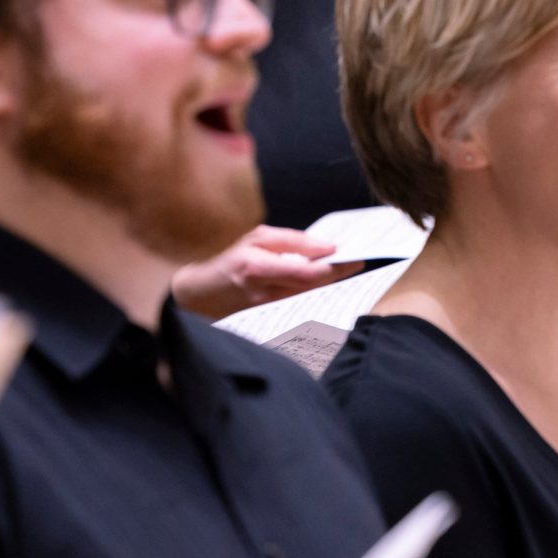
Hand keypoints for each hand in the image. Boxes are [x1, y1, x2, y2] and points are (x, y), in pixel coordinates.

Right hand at [173, 225, 362, 319]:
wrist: (200, 295)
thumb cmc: (231, 260)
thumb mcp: (257, 239)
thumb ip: (292, 241)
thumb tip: (326, 247)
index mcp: (258, 267)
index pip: (305, 272)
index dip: (333, 268)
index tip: (355, 259)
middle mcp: (262, 291)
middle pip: (311, 286)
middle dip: (337, 274)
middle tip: (358, 262)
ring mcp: (265, 309)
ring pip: (308, 296)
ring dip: (329, 283)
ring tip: (345, 269)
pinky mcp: (268, 318)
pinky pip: (299, 304)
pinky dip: (315, 292)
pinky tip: (326, 283)